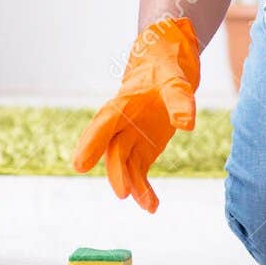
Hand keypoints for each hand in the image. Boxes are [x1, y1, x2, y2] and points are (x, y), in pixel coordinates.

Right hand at [70, 17, 199, 212]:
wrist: (168, 58)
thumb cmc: (167, 64)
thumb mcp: (176, 77)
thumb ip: (180, 100)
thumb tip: (186, 125)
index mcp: (124, 102)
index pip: (105, 122)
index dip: (92, 144)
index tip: (79, 166)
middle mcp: (123, 122)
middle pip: (113, 148)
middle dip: (116, 171)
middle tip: (123, 193)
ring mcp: (132, 135)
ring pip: (125, 164)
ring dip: (133, 185)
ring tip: (149, 206)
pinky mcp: (144, 146)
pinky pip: (139, 170)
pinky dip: (143, 188)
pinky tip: (153, 206)